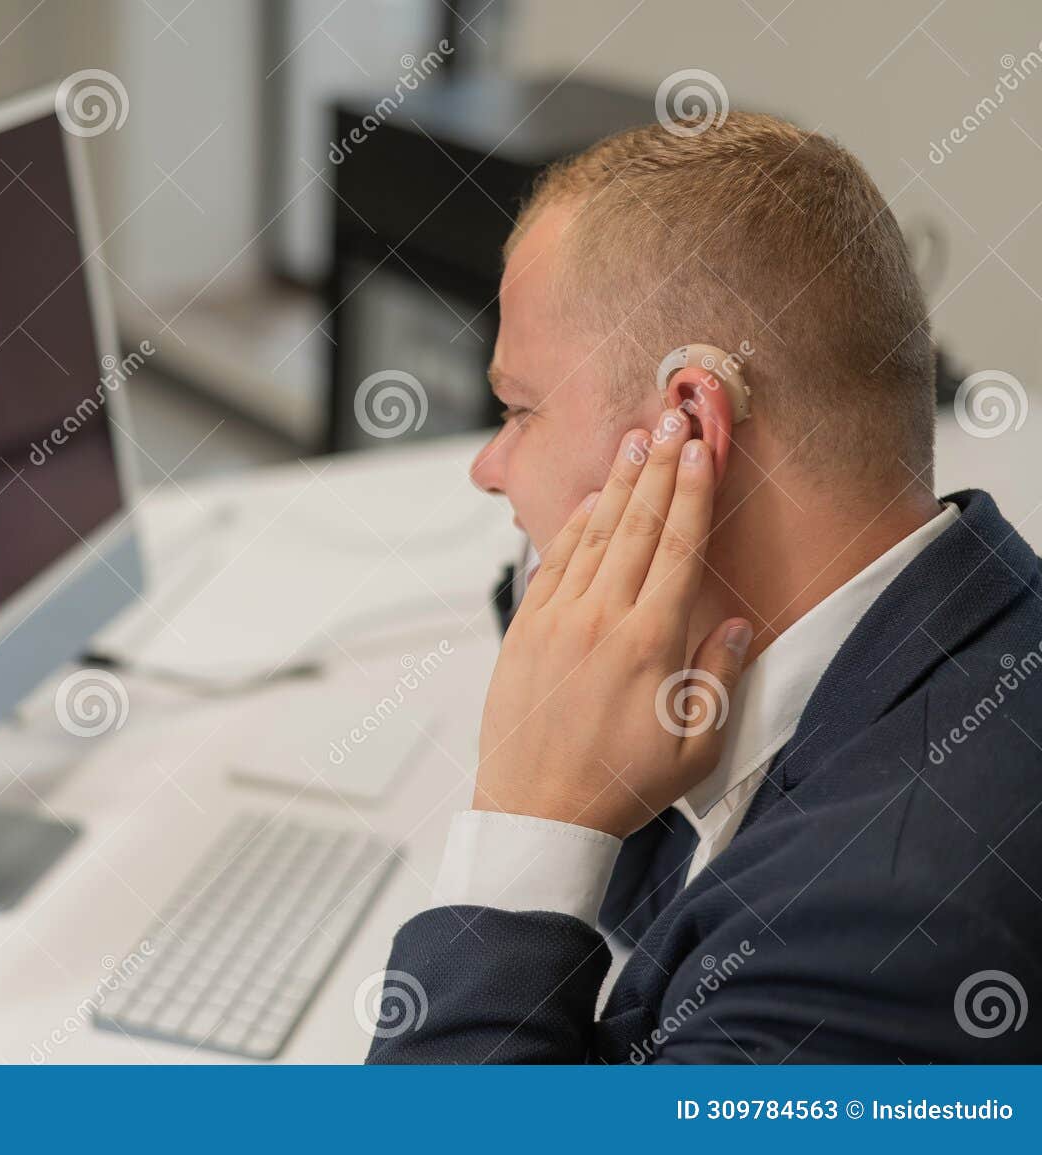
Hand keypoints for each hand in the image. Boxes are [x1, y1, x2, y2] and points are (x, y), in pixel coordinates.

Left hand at [474, 408, 752, 838]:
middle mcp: (601, 620)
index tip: (702, 447)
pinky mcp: (524, 632)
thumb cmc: (619, 787)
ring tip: (634, 441)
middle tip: (671, 418)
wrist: (537, 813)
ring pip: (593, 536)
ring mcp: (557, 621)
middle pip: (637, 527)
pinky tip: (588, 501)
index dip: (693, 492)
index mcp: (649, 643)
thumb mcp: (694, 748)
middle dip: (658, 468)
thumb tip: (735, 622)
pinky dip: (571, 527)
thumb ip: (718, 678)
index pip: (679, 548)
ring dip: (616, 485)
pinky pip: (551, 564)